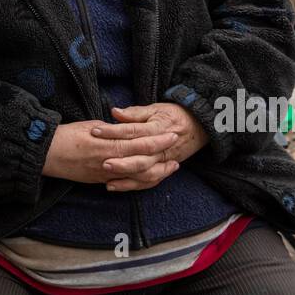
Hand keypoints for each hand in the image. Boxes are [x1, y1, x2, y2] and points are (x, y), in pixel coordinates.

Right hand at [42, 120, 179, 185]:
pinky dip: (141, 182)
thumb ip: (112, 130)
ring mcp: (107, 175)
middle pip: (144, 162)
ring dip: (157, 173)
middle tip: (177, 152)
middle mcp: (111, 162)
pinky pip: (127, 184)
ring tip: (170, 168)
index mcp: (109, 144)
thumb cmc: (67, 136)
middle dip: (163, 157)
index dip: (158, 139)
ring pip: (138, 178)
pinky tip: (150, 177)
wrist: (47, 154)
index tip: (172, 134)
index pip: (141, 143)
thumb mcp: (92, 126)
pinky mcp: (101, 181)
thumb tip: (126, 129)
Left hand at [93, 102, 209, 191]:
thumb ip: (135, 112)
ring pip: (144, 173)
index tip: (95, 131)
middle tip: (102, 162)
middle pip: (140, 157)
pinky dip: (132, 185)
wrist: (198, 126)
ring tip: (106, 179)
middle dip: (121, 161)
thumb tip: (114, 112)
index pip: (131, 130)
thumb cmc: (173, 115)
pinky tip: (113, 186)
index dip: (113, 131)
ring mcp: (162, 160)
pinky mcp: (162, 168)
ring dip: (125, 177)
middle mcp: (160, 147)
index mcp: (156, 128)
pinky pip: (148, 181)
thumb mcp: (155, 109)